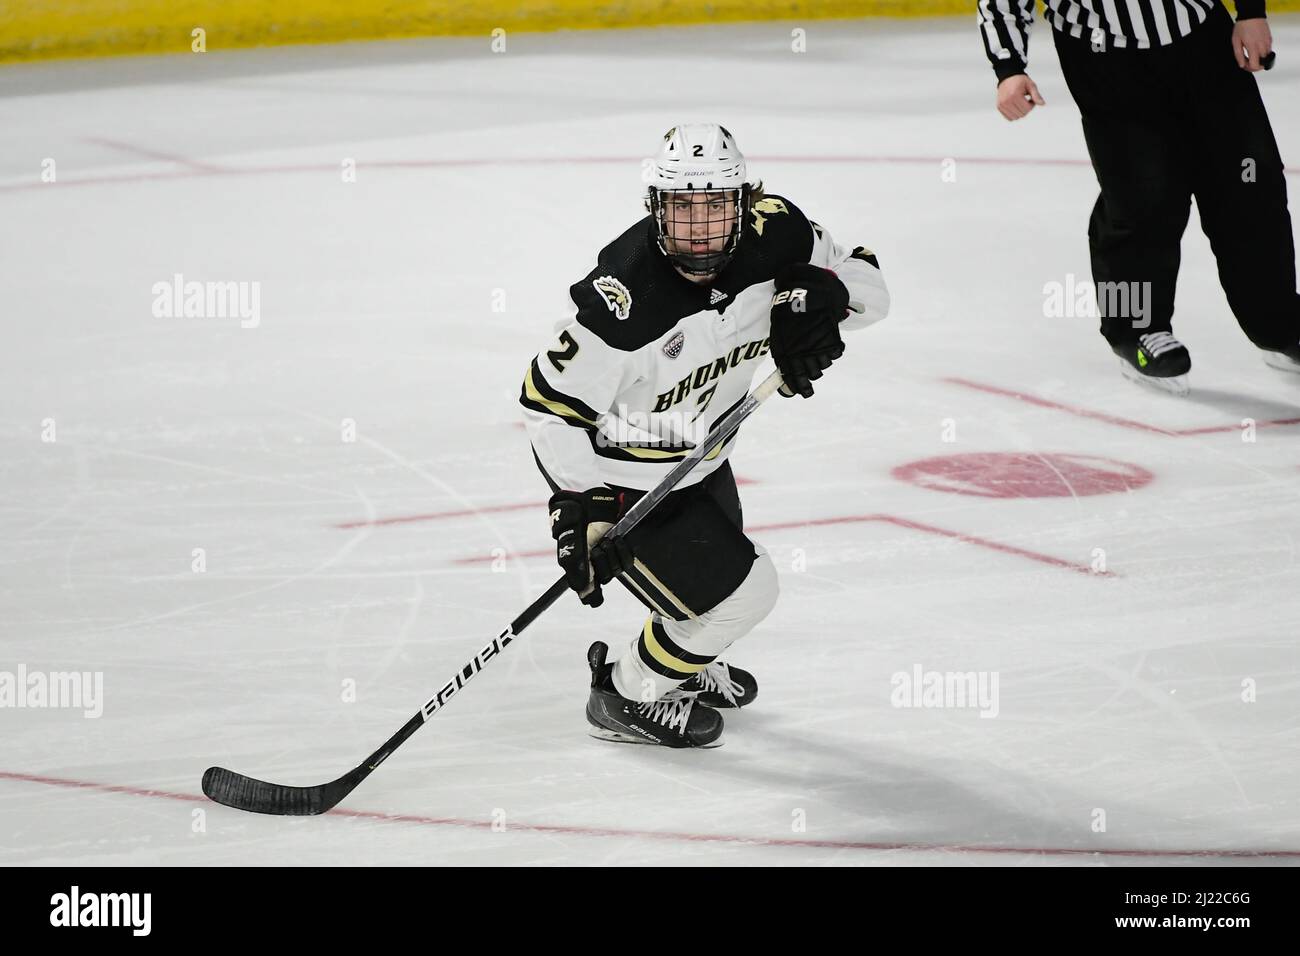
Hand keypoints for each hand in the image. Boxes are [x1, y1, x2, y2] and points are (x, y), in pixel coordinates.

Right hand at [548, 489, 632, 607]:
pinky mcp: (622, 549)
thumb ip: (573, 562)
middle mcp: (594, 564)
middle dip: (600, 562)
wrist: (593, 496)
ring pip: (615, 571)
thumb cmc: (577, 514)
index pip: (588, 593)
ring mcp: (609, 557)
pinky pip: (627, 561)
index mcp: (577, 565)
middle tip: (595, 547)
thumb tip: (583, 590)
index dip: (592, 594)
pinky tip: (617, 539)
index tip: (596, 592)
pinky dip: (623, 551)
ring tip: (605, 539)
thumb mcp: (570, 536)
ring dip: (611, 554)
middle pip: (603, 579)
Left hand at [769, 262, 847, 398]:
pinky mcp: (831, 339)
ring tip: (818, 345)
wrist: (804, 292)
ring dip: (822, 359)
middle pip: (813, 375)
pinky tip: (827, 341)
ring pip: (824, 365)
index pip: (795, 380)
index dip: (800, 388)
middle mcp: (804, 355)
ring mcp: (819, 348)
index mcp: (787, 355)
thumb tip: (786, 372)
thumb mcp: (779, 334)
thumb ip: (783, 354)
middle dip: (812, 371)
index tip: (804, 392)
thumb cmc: (787, 312)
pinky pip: (836, 353)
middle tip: (810, 361)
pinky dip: (833, 349)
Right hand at [997, 74, 1044, 120]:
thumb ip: (1036, 95)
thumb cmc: (1020, 80)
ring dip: (1020, 112)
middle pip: (1022, 114)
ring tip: (1021, 103)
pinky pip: (1009, 118)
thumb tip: (1042, 104)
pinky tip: (1015, 106)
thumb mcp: (1031, 85)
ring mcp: (1002, 104)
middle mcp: (1007, 100)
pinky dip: (1014, 114)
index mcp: (1015, 95)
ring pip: (1015, 118)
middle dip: (1026, 109)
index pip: (1027, 109)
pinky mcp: (999, 107)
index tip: (1032, 98)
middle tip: (1026, 100)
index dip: (1032, 105)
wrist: (1008, 77)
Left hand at [1232, 19, 1272, 71]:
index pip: (1256, 66)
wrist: (1251, 14)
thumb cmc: (1242, 26)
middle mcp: (1262, 46)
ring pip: (1266, 57)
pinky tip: (1255, 48)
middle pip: (1263, 63)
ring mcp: (1267, 42)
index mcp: (1253, 47)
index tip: (1244, 65)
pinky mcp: (1270, 38)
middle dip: (1254, 65)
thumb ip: (1239, 55)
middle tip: (1246, 60)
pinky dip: (1262, 52)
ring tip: (1250, 53)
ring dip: (1259, 58)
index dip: (1250, 69)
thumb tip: (1242, 65)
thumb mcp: (1235, 42)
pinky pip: (1268, 50)